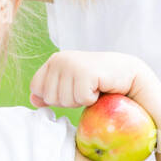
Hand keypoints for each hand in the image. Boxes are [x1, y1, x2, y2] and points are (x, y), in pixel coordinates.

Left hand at [29, 51, 156, 108]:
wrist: (127, 73)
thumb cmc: (99, 81)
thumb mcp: (70, 85)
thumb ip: (50, 90)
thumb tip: (33, 99)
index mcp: (53, 60)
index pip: (36, 88)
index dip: (54, 96)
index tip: (72, 88)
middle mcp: (60, 59)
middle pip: (50, 97)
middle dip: (69, 100)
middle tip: (86, 88)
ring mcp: (72, 64)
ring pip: (65, 101)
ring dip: (81, 100)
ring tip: (93, 87)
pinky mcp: (86, 72)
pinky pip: (81, 99)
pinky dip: (92, 99)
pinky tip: (100, 87)